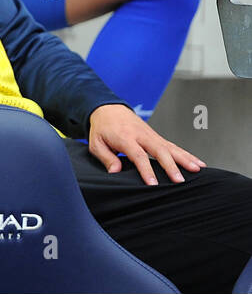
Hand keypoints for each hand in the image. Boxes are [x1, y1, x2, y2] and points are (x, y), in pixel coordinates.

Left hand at [87, 103, 204, 184]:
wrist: (108, 109)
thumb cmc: (102, 128)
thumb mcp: (96, 143)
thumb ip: (106, 157)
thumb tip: (115, 172)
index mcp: (125, 137)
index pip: (138, 155)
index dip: (146, 170)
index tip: (153, 184)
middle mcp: (141, 135)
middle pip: (159, 150)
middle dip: (170, 166)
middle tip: (179, 180)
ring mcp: (151, 135)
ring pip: (170, 147)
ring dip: (185, 159)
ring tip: (197, 170)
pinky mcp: (157, 137)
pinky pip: (174, 146)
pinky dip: (187, 154)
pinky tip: (198, 164)